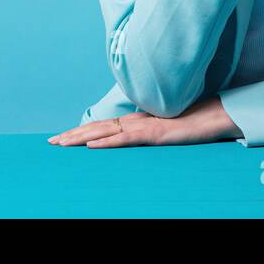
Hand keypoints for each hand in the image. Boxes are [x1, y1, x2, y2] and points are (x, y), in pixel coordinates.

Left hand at [49, 97, 243, 148]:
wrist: (212, 117)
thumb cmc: (192, 124)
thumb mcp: (166, 130)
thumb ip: (150, 133)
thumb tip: (139, 140)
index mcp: (138, 120)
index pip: (104, 126)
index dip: (82, 130)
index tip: (63, 137)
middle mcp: (136, 121)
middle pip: (98, 127)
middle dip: (73, 135)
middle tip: (51, 142)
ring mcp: (143, 127)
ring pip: (105, 132)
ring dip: (81, 138)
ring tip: (62, 144)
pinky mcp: (152, 134)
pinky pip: (125, 139)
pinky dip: (106, 142)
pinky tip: (91, 146)